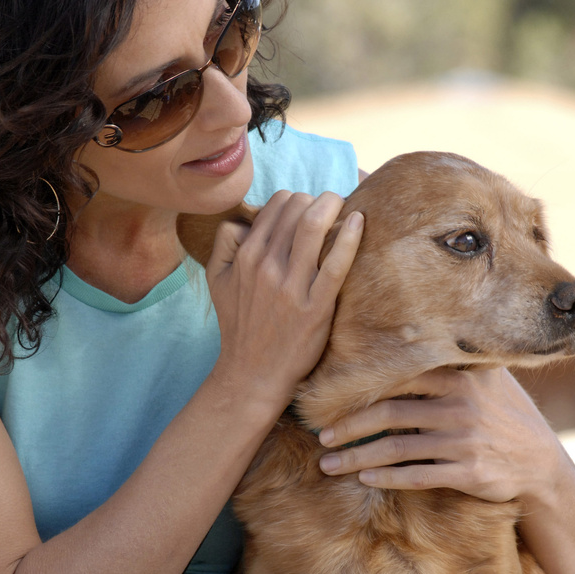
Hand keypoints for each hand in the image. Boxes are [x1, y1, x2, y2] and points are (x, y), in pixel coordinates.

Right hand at [208, 191, 363, 413]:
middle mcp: (266, 266)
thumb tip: (246, 217)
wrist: (253, 372)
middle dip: (318, 201)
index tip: (308, 212)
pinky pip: (336, 262)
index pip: (278, 204)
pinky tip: (358, 221)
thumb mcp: (216, 279)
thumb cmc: (240, 324)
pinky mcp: (316, 307)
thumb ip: (225, 242)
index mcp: (246, 256)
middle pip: (298, 207)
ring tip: (345, 209)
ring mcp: (292, 286)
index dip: (297, 201)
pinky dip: (349, 236)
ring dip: (334, 206)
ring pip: (314, 224)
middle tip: (330, 211)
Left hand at [317, 366, 574, 573]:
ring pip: (397, 448)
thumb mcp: (488, 379)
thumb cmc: (506, 416)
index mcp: (461, 376)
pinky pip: (418, 476)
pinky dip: (387, 477)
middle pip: (389, 411)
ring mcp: (465, 440)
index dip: (361, 389)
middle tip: (320, 436)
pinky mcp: (470, 473)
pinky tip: (364, 478)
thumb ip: (452, 364)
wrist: (542, 465)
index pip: (399, 377)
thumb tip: (404, 336)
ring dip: (357, 458)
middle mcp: (461, 405)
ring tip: (328, 465)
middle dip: (349, 426)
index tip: (330, 399)